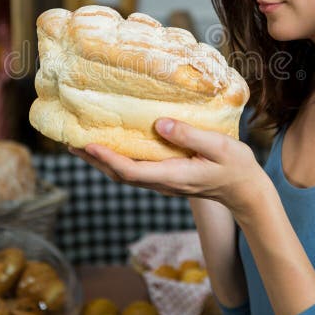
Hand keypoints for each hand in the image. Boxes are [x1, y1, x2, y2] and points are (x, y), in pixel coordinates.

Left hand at [69, 118, 265, 212]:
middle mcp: (163, 182)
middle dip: (94, 160)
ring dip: (101, 160)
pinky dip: (116, 159)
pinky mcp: (166, 176)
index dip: (108, 158)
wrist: (245, 191)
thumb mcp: (218, 146)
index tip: (88, 144)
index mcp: (173, 176)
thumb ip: (189, 134)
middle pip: (120, 175)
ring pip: (125, 174)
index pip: (132, 171)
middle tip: (69, 141)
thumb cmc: (236, 166)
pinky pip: (135, 169)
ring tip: (80, 143)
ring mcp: (163, 182)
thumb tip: (158, 123)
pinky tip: (110, 145)